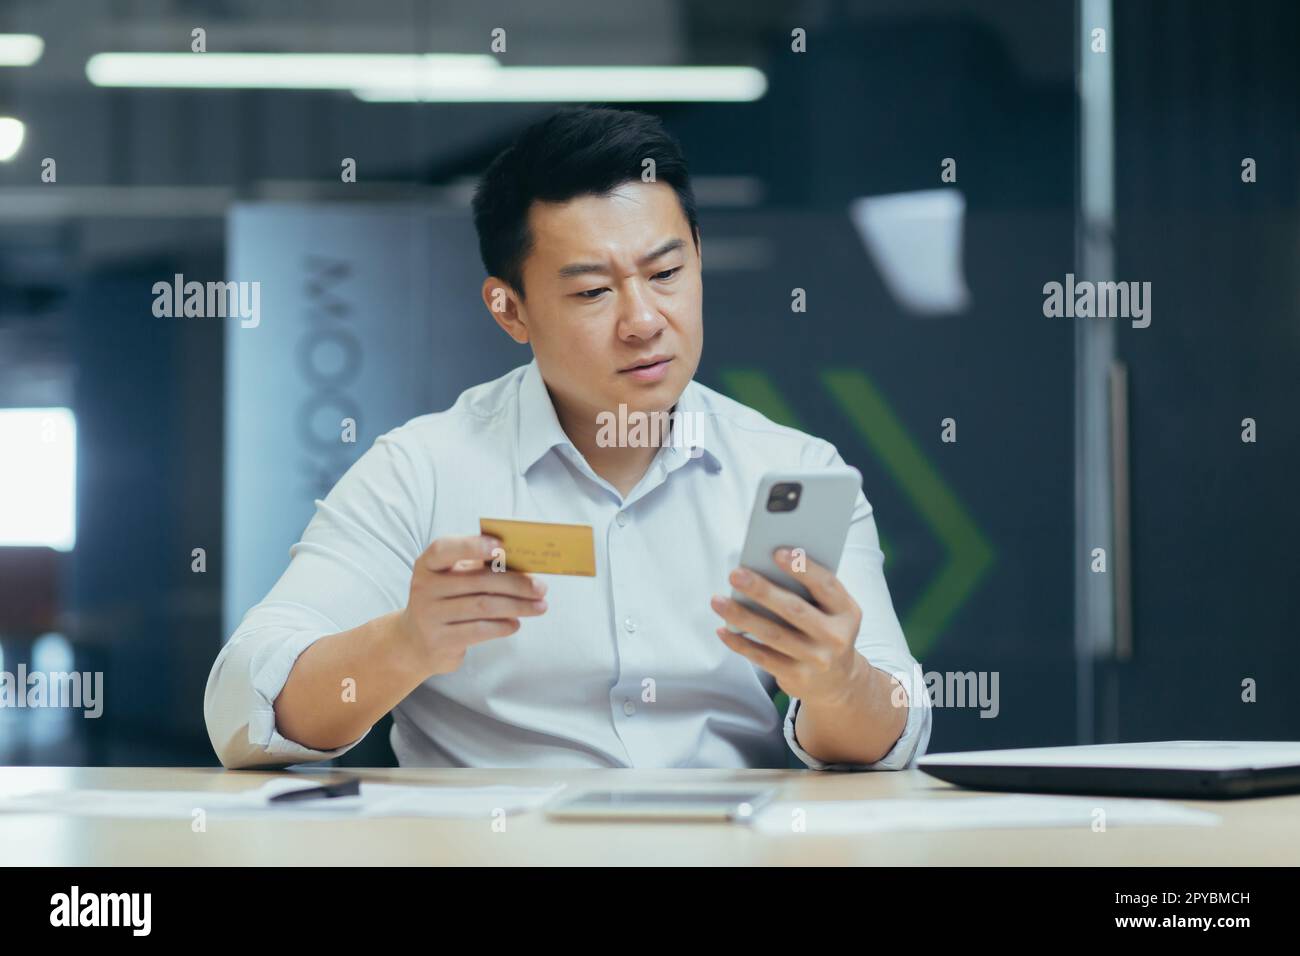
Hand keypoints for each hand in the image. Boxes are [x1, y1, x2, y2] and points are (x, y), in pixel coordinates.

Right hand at [398, 535, 548, 675]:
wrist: (415, 642)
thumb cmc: (446, 601)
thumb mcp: (454, 579)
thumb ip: (478, 568)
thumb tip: (523, 564)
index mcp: (428, 564)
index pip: (445, 549)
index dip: (472, 546)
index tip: (502, 547)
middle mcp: (424, 587)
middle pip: (478, 581)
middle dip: (516, 583)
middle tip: (541, 587)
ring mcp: (430, 615)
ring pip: (483, 606)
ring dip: (518, 606)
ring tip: (540, 607)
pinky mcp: (440, 640)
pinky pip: (479, 630)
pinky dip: (503, 626)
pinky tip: (516, 624)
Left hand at [710, 547, 863, 705]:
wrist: (837, 681)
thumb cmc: (826, 631)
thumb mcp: (833, 611)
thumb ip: (811, 591)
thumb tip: (766, 567)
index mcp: (847, 612)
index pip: (826, 586)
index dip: (803, 568)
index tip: (777, 552)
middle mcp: (835, 637)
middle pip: (794, 610)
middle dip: (762, 591)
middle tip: (736, 574)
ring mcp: (816, 660)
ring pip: (773, 635)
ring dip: (742, 616)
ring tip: (718, 600)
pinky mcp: (797, 677)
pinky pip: (762, 657)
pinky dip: (740, 643)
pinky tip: (723, 629)